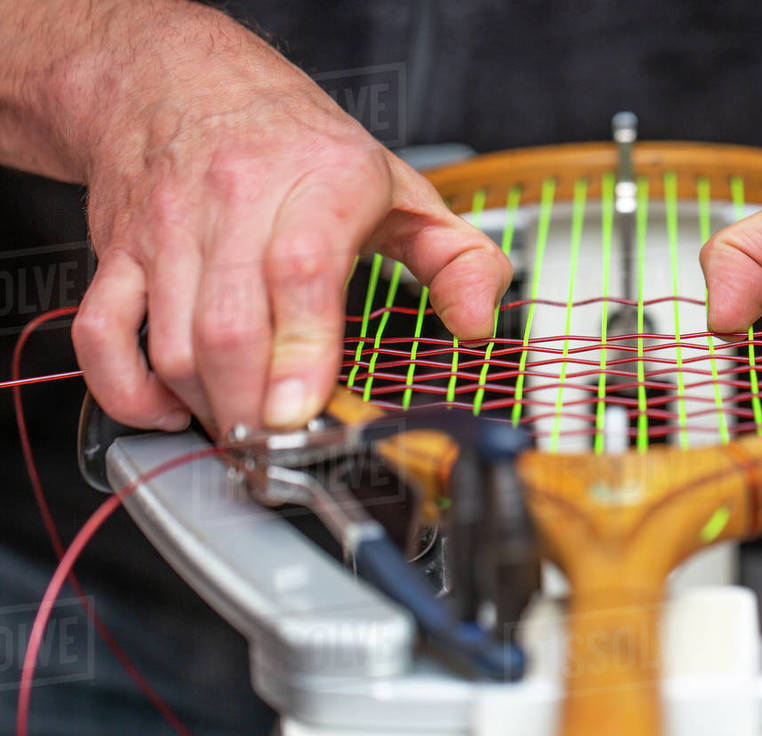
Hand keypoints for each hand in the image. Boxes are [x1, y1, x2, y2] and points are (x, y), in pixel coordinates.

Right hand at [67, 4, 509, 434]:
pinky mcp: (119, 251)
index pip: (303, 270)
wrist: (181, 80)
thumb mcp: (400, 188)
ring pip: (171, 342)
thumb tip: (477, 324)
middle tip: (281, 447)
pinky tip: (171, 408)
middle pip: (230, 325)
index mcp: (320, 183)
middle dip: (254, 405)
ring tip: (247, 428)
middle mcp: (236, 202)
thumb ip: (458, 260)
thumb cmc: (297, 145)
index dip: (303, 351)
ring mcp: (170, 230)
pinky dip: (127, 389)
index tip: (303, 411)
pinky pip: (101, 333)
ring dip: (207, 406)